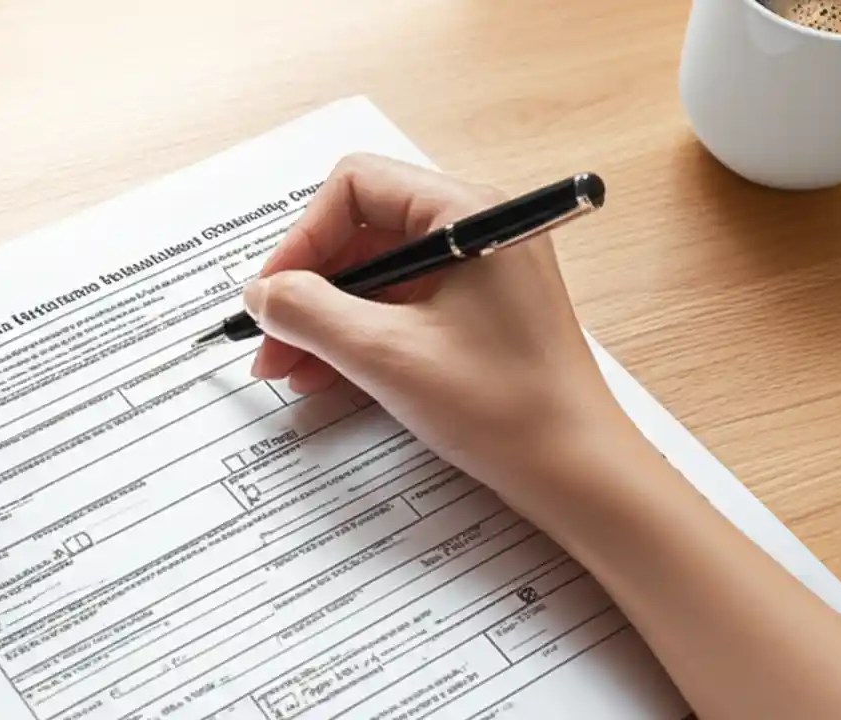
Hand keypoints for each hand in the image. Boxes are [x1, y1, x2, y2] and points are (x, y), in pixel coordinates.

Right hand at [252, 156, 840, 719]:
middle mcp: (476, 227)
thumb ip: (310, 313)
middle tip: (268, 341)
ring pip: (376, 275)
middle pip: (362, 232)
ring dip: (325, 318)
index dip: (302, 238)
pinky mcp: (478, 312)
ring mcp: (479, 271)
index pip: (356, 187)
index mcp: (466, 213)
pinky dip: (359, 335)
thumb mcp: (386, 355)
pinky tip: (322, 375)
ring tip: (284, 369)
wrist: (578, 474)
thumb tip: (261, 292)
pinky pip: (401, 307)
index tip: (271, 294)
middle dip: (307, 288)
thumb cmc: (503, 408)